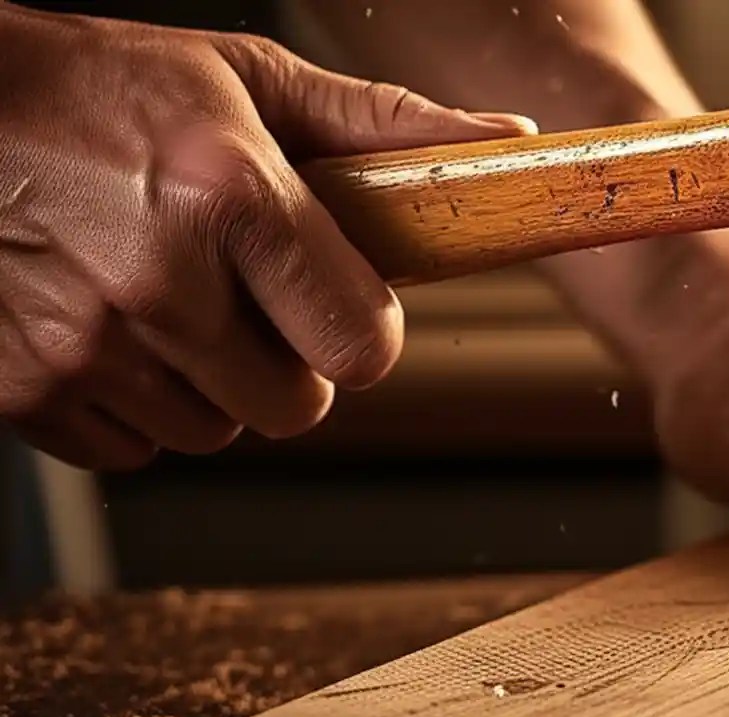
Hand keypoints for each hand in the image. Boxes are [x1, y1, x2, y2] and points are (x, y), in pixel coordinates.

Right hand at [0, 5, 531, 468]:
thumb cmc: (102, 88)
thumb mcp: (252, 80)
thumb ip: (386, 125)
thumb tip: (506, 142)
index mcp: (231, 196)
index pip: (363, 344)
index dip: (362, 331)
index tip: (339, 305)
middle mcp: (159, 280)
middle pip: (298, 407)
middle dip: (292, 363)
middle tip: (249, 298)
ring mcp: (86, 346)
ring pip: (216, 432)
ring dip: (213, 384)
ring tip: (169, 299)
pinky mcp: (27, 392)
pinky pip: (134, 450)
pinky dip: (138, 406)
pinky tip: (116, 329)